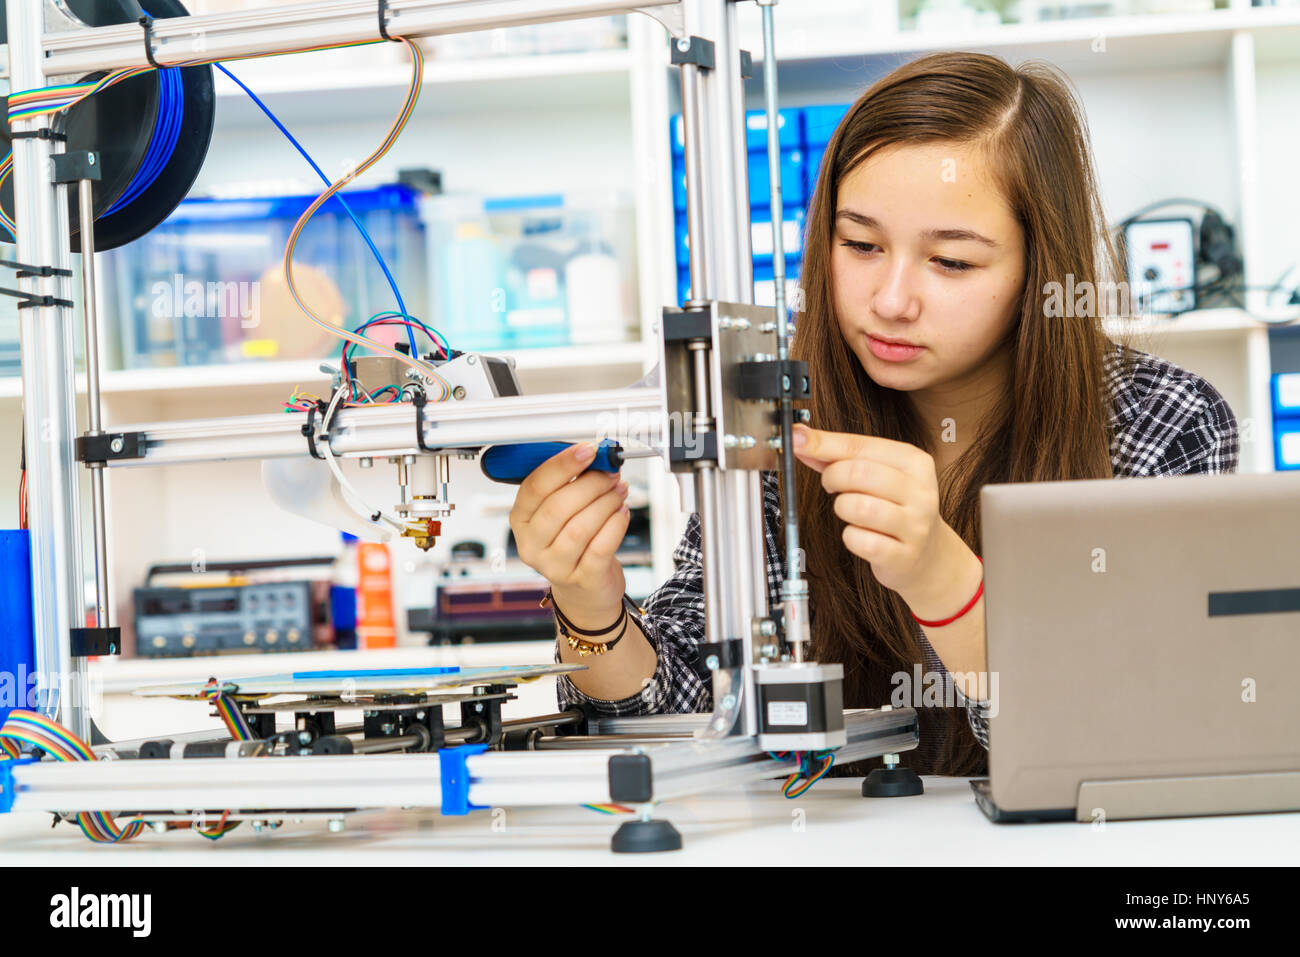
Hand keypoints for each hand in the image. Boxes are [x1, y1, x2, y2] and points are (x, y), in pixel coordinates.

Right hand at [508, 442, 630, 627]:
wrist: (584, 590)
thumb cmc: (574, 544)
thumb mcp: (562, 513)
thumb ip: (571, 484)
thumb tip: (596, 457)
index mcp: (521, 520)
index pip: (535, 487)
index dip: (562, 464)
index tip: (588, 450)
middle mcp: (532, 545)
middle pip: (558, 507)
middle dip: (590, 484)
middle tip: (610, 473)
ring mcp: (554, 566)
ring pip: (580, 527)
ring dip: (605, 502)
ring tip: (619, 491)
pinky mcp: (581, 579)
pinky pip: (600, 548)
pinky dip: (615, 525)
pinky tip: (622, 513)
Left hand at [791, 423, 972, 615]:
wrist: (928, 553)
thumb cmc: (894, 507)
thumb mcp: (876, 474)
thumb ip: (838, 456)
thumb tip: (800, 439)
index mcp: (914, 462)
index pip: (860, 445)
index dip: (822, 444)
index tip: (796, 441)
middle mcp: (920, 491)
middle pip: (858, 473)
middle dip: (832, 477)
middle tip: (831, 485)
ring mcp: (915, 525)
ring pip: (858, 507)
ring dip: (841, 507)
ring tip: (849, 510)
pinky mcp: (904, 555)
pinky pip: (860, 541)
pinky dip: (850, 537)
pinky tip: (859, 535)